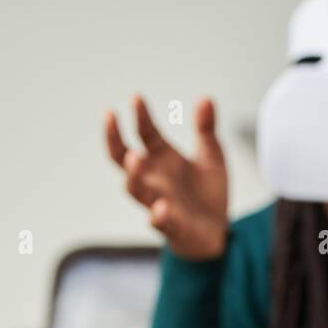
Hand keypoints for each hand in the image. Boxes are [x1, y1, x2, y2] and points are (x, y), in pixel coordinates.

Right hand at [105, 95, 228, 259]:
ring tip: (135, 157)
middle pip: (122, 158)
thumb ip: (206, 129)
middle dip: (113, 138)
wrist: (216, 230)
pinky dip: (159, 216)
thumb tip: (205, 97)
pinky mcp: (172, 226)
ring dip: (133, 174)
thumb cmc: (206, 192)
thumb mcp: (211, 155)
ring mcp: (158, 201)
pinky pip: (160, 222)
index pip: (144, 132)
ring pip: (135, 189)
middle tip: (110, 116)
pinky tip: (161, 208)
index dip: (139, 115)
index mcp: (161, 158)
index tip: (136, 97)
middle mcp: (153, 179)